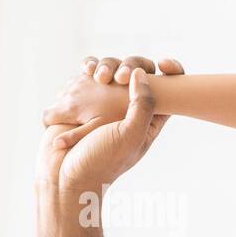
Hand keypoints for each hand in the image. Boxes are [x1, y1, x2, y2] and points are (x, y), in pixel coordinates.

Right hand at [39, 55, 183, 190]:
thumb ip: (143, 105)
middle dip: (132, 65)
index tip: (165, 64)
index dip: (173, 72)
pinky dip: (89, 67)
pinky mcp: (83, 97)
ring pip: (114, 69)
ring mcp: (105, 102)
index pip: (170, 92)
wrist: (62, 172)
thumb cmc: (100, 160)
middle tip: (121, 76)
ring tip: (100, 77)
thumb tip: (142, 73)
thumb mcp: (130, 135)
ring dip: (108, 65)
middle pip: (140, 73)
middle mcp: (129, 109)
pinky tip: (87, 72)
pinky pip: (89, 72)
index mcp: (149, 120)